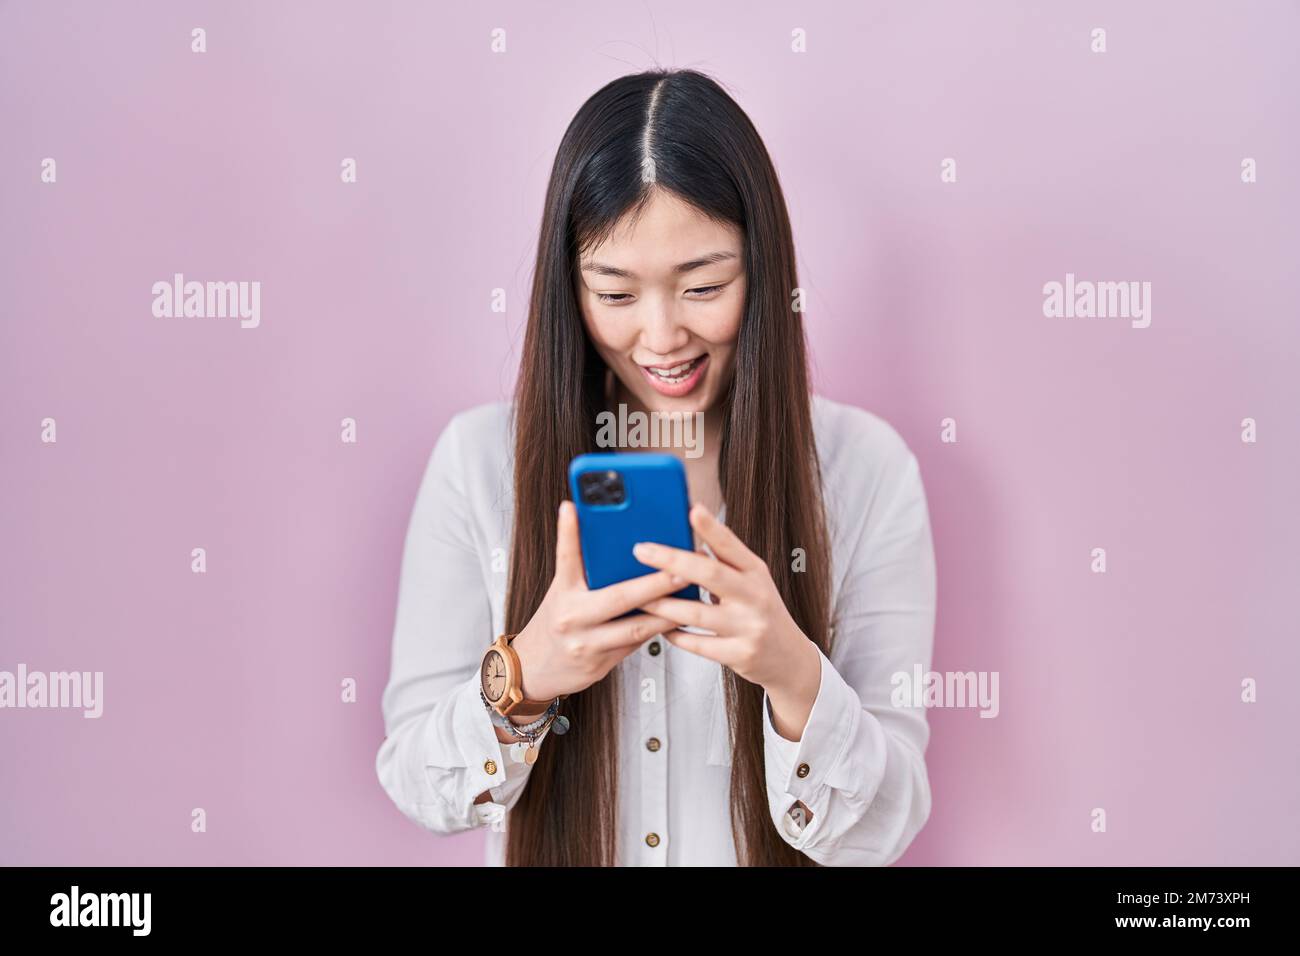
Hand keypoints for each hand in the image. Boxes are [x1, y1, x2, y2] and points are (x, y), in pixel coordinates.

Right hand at [511, 501, 683, 700]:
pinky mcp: (600, 664)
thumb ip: (584, 572)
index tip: (574, 508)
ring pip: (635, 627)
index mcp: (561, 593)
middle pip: (619, 596)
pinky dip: (657, 630)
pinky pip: (636, 645)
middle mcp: (571, 617)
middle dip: (656, 582)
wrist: (534, 669)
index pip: (566, 557)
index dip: (568, 531)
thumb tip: (618, 544)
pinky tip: (678, 618)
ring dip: (667, 612)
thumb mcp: (562, 593)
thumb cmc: (555, 622)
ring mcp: (586, 643)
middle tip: (683, 569)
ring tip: (691, 595)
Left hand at [631, 504, 821, 699]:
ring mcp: (748, 627)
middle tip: (642, 551)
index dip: (712, 527)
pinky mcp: (739, 654)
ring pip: (696, 612)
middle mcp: (755, 596)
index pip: (732, 545)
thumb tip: (690, 534)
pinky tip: (662, 628)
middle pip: (710, 573)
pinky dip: (675, 634)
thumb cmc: (762, 612)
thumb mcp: (752, 581)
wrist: (789, 657)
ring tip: (639, 596)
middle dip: (672, 560)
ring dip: (663, 604)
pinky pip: (698, 644)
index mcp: (756, 573)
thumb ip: (725, 561)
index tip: (691, 509)